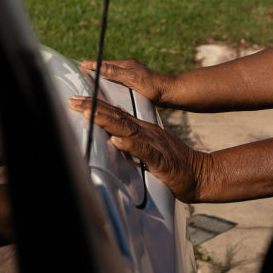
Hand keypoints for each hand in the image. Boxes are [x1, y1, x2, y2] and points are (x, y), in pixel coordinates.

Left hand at [68, 96, 209, 202]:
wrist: (199, 173)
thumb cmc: (173, 163)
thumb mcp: (150, 145)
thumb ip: (134, 136)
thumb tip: (115, 130)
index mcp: (141, 129)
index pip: (114, 114)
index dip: (95, 106)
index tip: (76, 99)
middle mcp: (145, 132)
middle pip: (116, 116)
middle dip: (93, 108)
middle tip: (73, 100)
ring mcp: (153, 144)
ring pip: (126, 129)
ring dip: (106, 120)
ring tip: (88, 113)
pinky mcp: (160, 160)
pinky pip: (144, 152)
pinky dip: (130, 146)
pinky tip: (116, 141)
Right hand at [79, 58, 171, 104]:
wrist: (170, 93)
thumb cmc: (153, 86)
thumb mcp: (132, 78)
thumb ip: (115, 72)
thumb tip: (97, 65)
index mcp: (126, 64)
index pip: (105, 63)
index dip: (93, 64)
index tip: (81, 64)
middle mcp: (129, 67)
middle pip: (108, 66)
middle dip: (96, 67)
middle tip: (83, 69)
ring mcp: (133, 74)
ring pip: (114, 72)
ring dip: (104, 73)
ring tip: (93, 76)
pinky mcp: (137, 82)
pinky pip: (119, 79)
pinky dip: (111, 80)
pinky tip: (110, 86)